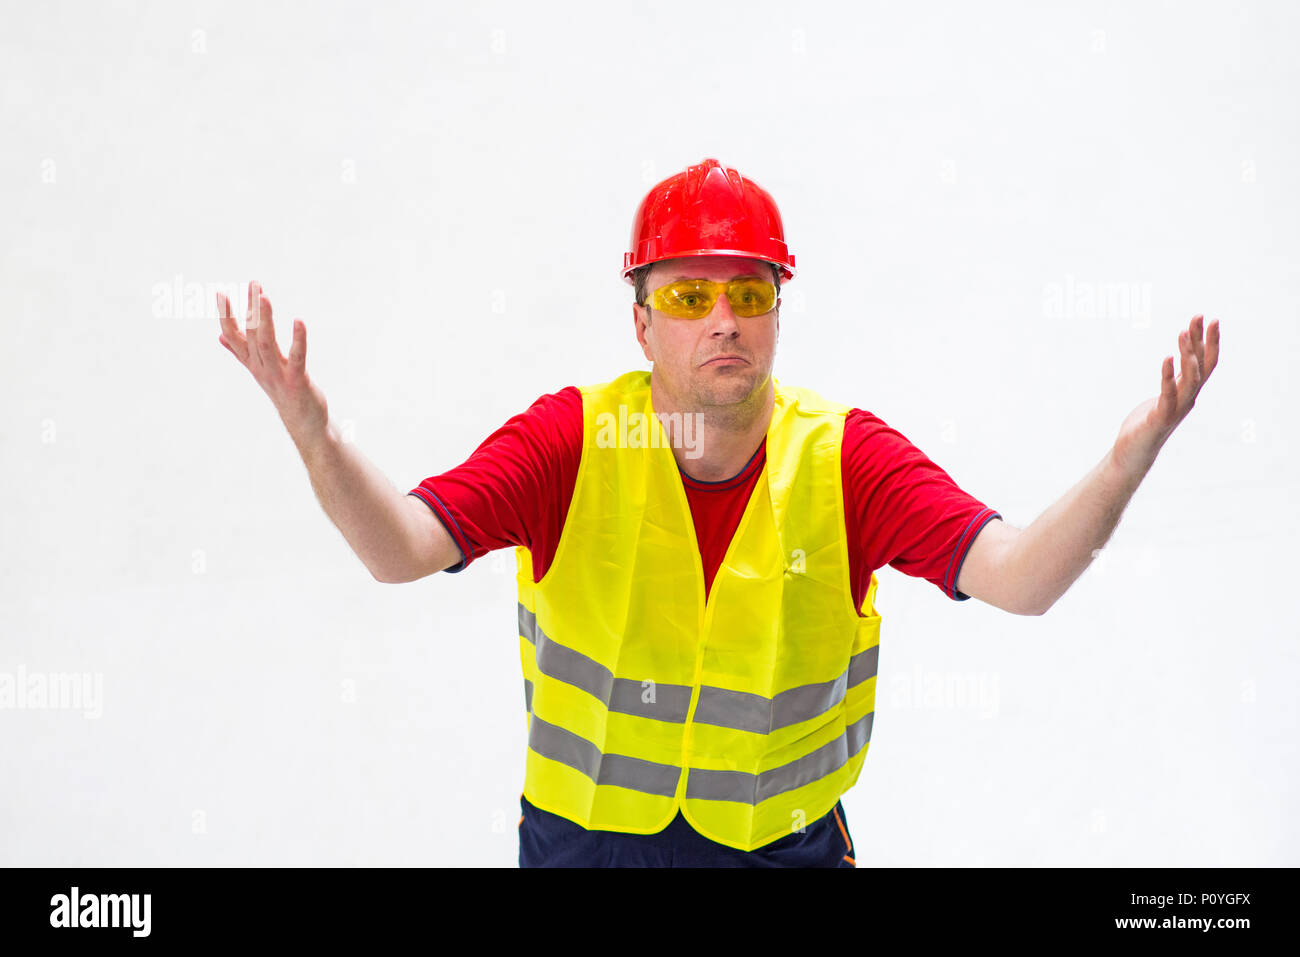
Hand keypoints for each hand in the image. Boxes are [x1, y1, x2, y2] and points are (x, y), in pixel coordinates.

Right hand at [217, 280, 329, 449]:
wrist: (303, 423)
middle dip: (252, 309)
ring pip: (267, 343)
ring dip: (265, 320)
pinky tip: (299, 321)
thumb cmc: (283, 392)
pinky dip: (298, 339)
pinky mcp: (297, 381)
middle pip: (252, 335)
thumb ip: (240, 352)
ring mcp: (278, 375)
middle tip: (254, 284)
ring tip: (264, 297)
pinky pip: (296, 357)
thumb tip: (220, 336)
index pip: (233, 337)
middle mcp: (261, 368)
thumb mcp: (260, 370)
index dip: (225, 317)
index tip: (220, 293)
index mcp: (252, 363)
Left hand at [1111, 314, 1219, 476]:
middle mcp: (1188, 399)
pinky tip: (1166, 358)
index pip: (1205, 362)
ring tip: (1181, 333)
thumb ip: (1173, 380)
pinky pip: (1167, 394)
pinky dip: (1167, 375)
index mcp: (1188, 392)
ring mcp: (1176, 409)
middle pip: (1203, 367)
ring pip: (1190, 379)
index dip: (1209, 341)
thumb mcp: (1163, 394)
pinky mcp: (1160, 418)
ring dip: (1187, 355)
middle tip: (1198, 317)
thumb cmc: (1147, 423)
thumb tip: (1175, 361)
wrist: (1133, 452)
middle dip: (1202, 341)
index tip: (1208, 318)